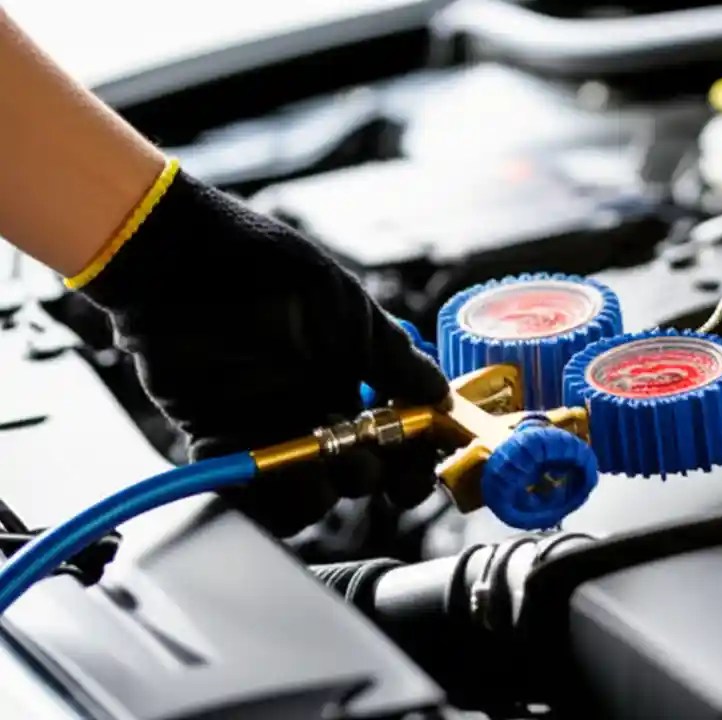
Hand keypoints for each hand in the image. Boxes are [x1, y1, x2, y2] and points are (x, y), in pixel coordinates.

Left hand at [80, 170, 449, 535]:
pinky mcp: (217, 438)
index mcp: (349, 377)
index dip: (413, 458)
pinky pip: (245, 489)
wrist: (180, 257)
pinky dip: (263, 497)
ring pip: (307, 491)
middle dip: (373, 476)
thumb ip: (394, 356)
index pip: (394, 434)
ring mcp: (267, 426)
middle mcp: (313, 407)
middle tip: (366, 457)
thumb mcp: (348, 307)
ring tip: (320, 466)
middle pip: (358, 472)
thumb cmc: (267, 267)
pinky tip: (274, 474)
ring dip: (322, 491)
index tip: (421, 465)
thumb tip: (441, 395)